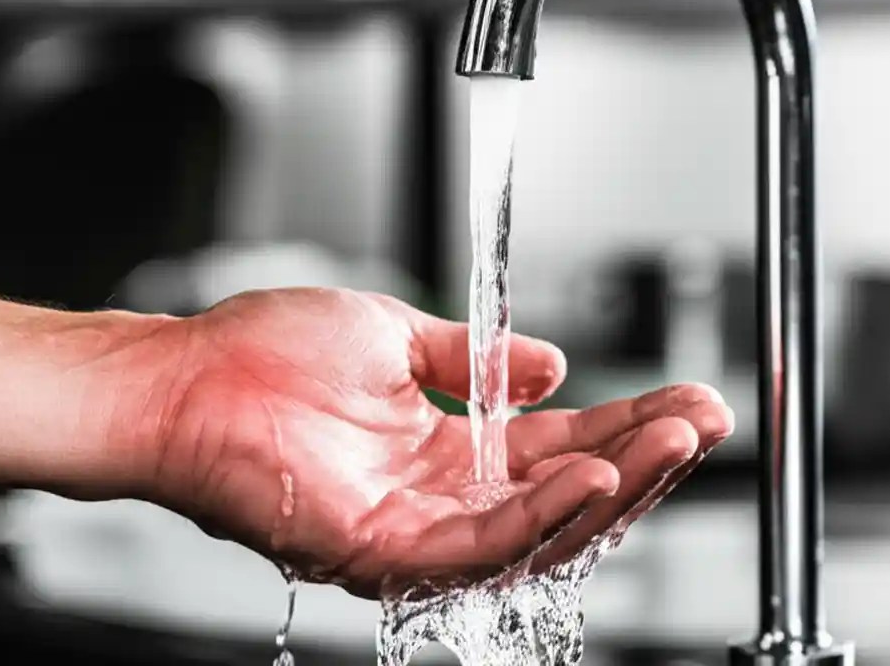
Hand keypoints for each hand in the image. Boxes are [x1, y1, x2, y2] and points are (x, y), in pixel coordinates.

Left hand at [123, 288, 732, 598]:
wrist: (185, 376)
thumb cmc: (264, 356)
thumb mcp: (396, 338)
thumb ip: (476, 359)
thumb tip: (554, 364)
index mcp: (447, 450)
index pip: (558, 445)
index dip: (628, 422)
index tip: (685, 397)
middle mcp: (439, 499)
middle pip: (565, 494)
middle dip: (643, 458)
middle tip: (704, 420)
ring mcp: (413, 532)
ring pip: (538, 530)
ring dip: (613, 486)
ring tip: (671, 442)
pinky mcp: (382, 551)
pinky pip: (479, 544)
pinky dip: (541, 514)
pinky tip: (595, 475)